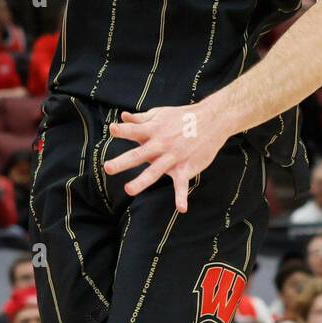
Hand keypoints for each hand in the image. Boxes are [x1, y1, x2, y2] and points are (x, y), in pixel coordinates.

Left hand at [105, 101, 230, 211]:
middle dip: (123, 161)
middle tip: (108, 168)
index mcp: (154, 130)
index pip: (135, 130)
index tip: (112, 130)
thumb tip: (123, 117)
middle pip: (139, 154)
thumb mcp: (161, 114)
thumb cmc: (183, 117)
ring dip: (142, 181)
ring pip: (155, 171)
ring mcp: (173, 157)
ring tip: (129, 190)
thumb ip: (141, 118)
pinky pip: (182, 184)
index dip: (123, 130)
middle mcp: (161, 144)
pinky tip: (181, 208)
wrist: (213, 120)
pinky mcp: (185, 168)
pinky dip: (182, 196)